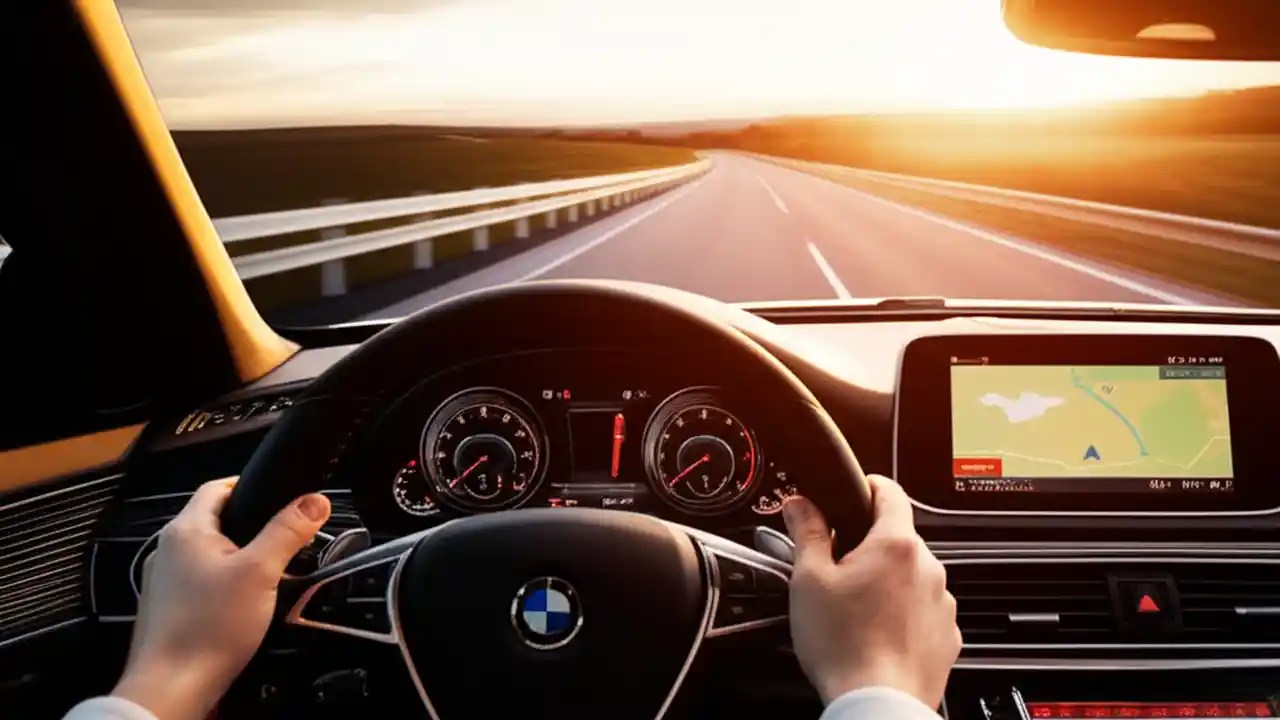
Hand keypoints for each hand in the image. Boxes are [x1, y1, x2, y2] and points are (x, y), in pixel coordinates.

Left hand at [114, 479, 330, 719]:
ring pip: (209, 555)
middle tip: (282, 538)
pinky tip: (243, 605)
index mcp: (186, 530)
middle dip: (250, 526)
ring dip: (237, 558)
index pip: (217, 487)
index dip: (249, 484)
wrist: (172, 688)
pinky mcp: (167, 609)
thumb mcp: (260, 572)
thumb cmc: (207, 629)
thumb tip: (314, 501)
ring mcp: (163, 582)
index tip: (277, 493)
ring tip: (268, 573)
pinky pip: (200, 583)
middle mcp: (168, 551)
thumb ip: (287, 531)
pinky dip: (223, 585)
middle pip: (215, 521)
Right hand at [783, 475, 959, 708]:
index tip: (854, 491)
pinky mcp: (947, 635)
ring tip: (854, 610)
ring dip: (887, 582)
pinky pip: (922, 609)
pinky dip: (902, 614)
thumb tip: (801, 505)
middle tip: (835, 569)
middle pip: (897, 537)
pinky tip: (875, 633)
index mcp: (895, 545)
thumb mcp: (809, 580)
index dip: (867, 485)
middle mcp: (928, 568)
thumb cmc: (844, 647)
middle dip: (868, 546)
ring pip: (910, 575)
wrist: (878, 705)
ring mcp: (942, 603)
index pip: (889, 491)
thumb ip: (807, 533)